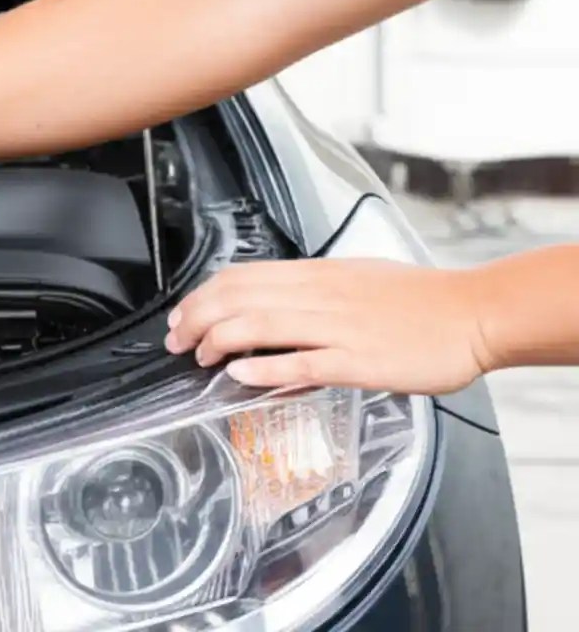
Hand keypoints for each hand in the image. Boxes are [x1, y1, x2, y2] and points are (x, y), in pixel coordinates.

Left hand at [164, 258, 494, 394]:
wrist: (473, 313)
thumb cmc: (419, 301)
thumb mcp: (356, 279)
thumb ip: (313, 292)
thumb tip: (274, 305)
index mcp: (318, 275)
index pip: (242, 276)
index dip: (202, 295)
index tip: (183, 314)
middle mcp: (320, 295)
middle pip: (238, 297)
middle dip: (196, 318)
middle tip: (176, 340)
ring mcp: (337, 327)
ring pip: (260, 323)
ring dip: (218, 340)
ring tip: (198, 357)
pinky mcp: (357, 360)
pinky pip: (301, 361)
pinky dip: (264, 367)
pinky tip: (238, 374)